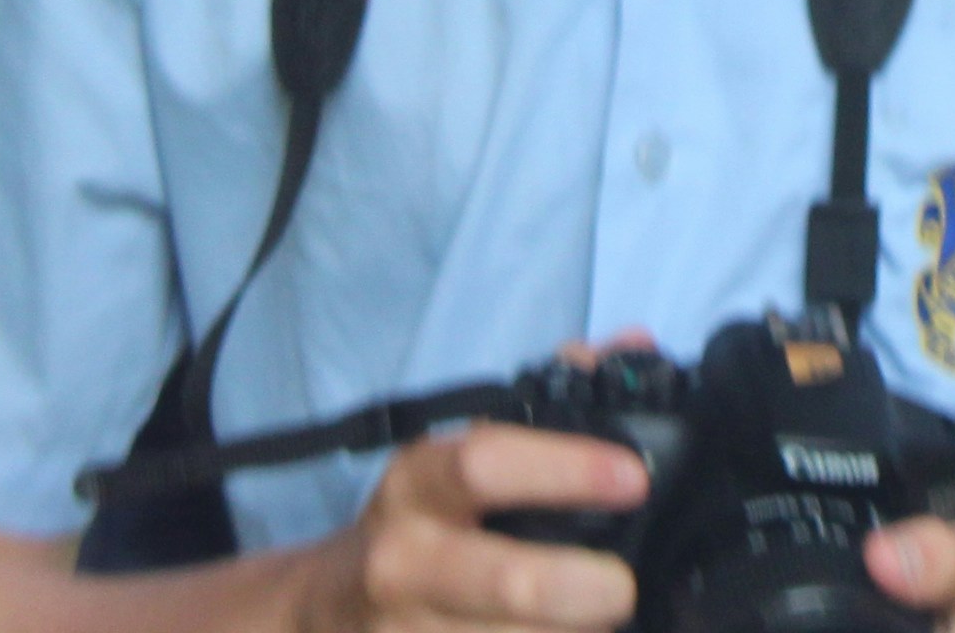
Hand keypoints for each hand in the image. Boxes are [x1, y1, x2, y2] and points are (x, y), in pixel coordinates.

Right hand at [316, 421, 647, 632]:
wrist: (323, 611)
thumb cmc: (418, 524)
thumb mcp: (456, 458)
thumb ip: (546, 404)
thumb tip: (631, 349)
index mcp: (419, 484)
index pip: (486, 465)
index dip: (566, 470)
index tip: (632, 479)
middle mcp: (404, 560)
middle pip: (509, 583)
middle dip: (583, 588)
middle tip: (624, 586)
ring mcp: (408, 632)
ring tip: (602, 624)